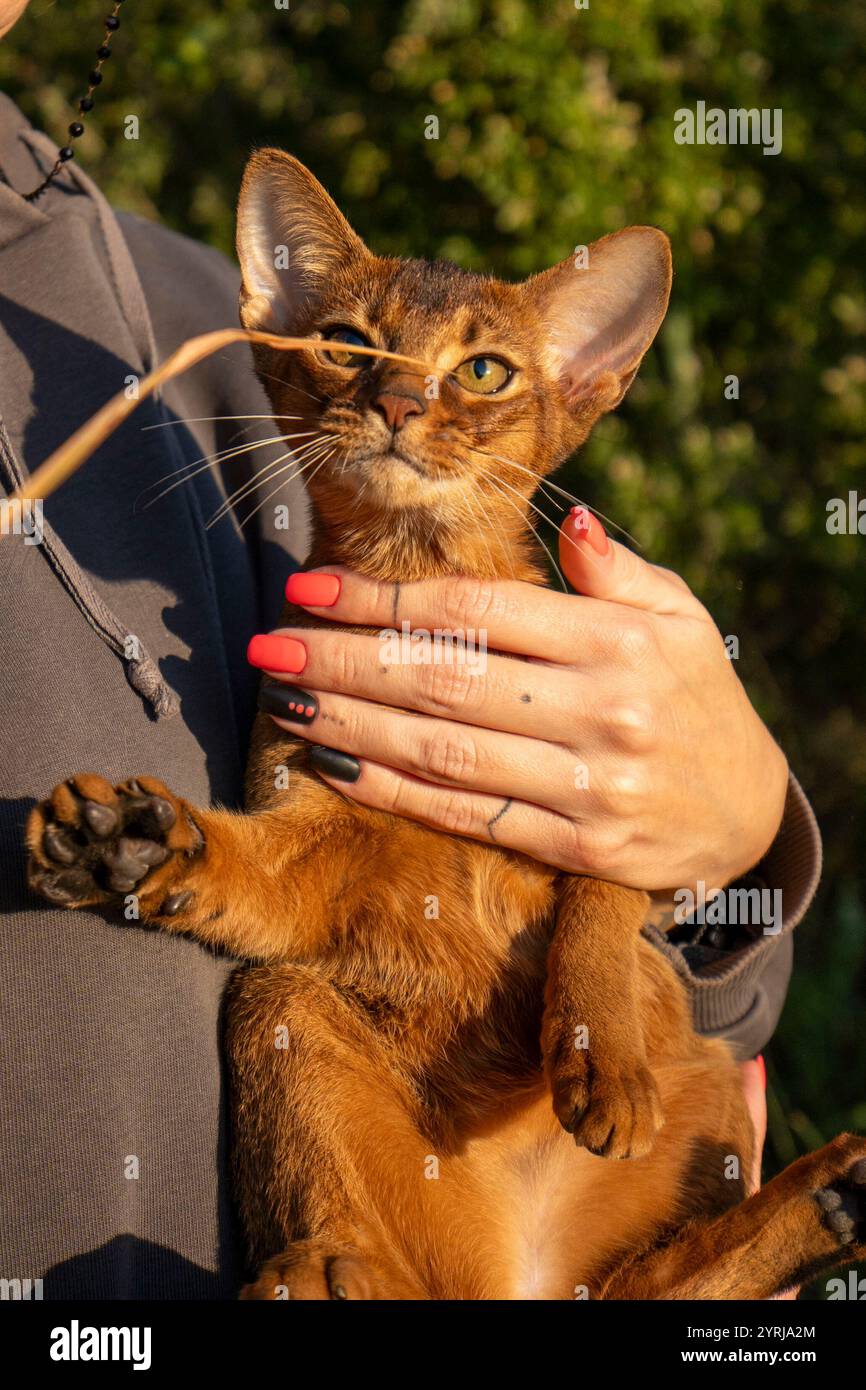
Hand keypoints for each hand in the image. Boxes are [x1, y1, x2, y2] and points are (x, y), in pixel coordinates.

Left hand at [247, 508, 788, 891]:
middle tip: (269, 644)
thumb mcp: (680, 616)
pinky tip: (335, 762)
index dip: (383, 599)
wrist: (751, 812)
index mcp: (618, 640)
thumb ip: (617, 571)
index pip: (475, 612)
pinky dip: (393, 791)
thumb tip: (568, 523)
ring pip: (443, 750)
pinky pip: (466, 815)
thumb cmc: (699, 696)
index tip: (310, 587)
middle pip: (443, 680)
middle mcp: (602, 711)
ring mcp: (588, 787)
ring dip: (352, 722)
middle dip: (343, 658)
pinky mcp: (578, 850)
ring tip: (285, 698)